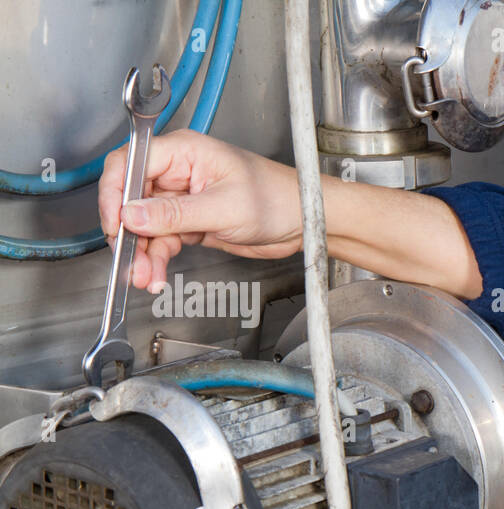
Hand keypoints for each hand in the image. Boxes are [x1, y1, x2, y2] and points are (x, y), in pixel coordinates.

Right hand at [97, 129, 303, 292]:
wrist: (304, 222)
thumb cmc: (279, 199)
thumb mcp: (224, 207)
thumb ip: (176, 213)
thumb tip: (133, 215)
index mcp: (184, 152)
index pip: (129, 164)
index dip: (114, 194)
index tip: (114, 224)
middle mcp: (179, 171)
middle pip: (131, 198)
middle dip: (127, 232)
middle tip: (128, 260)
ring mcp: (183, 197)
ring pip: (145, 224)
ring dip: (141, 252)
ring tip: (144, 276)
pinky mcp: (191, 221)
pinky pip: (162, 239)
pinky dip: (156, 258)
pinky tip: (155, 274)